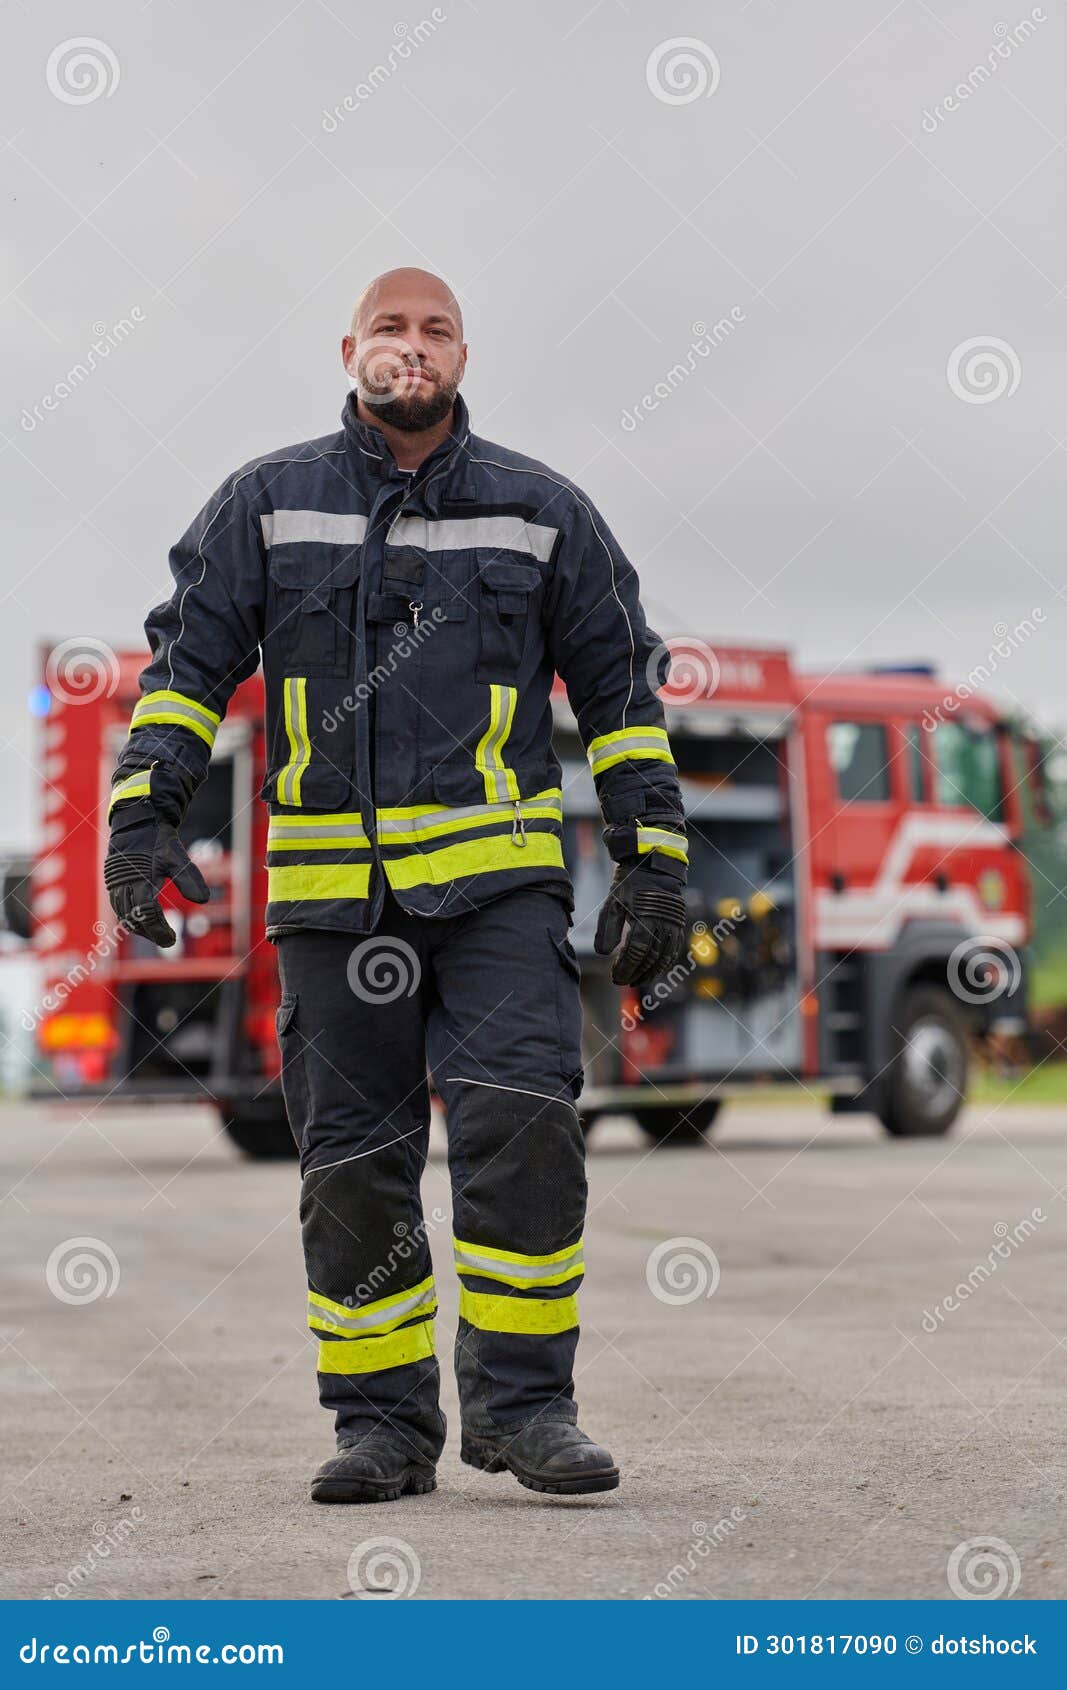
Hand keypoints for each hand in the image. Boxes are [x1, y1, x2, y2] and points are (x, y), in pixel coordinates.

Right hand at [103, 802, 208, 947]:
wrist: (136, 820)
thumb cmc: (157, 839)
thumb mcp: (176, 857)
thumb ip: (189, 878)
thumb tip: (203, 901)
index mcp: (139, 879)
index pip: (147, 914)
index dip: (159, 930)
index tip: (172, 940)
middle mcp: (123, 884)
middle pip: (134, 919)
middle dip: (150, 933)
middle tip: (168, 939)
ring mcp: (115, 884)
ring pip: (123, 915)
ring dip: (139, 927)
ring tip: (157, 932)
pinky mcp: (113, 882)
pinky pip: (119, 907)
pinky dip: (131, 917)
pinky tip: (143, 920)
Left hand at [594, 857, 686, 985]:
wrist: (653, 866)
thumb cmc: (629, 885)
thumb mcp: (612, 903)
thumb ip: (607, 929)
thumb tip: (603, 954)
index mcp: (644, 918)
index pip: (635, 953)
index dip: (624, 968)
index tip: (614, 977)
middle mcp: (662, 924)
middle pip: (649, 959)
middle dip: (635, 973)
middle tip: (621, 982)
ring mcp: (673, 925)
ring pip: (664, 958)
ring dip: (650, 973)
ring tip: (636, 981)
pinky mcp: (678, 925)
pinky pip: (673, 951)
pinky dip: (663, 964)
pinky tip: (652, 970)